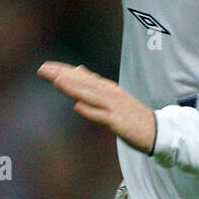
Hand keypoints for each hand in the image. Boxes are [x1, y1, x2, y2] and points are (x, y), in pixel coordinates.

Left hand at [37, 61, 156, 153]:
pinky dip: (91, 111)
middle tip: (42, 69)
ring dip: (74, 88)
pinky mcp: (119, 122)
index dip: (63, 70)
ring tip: (57, 82)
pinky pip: (103, 117)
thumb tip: (79, 70)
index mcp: (107, 88)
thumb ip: (95, 83)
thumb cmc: (132, 115)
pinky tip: (78, 106)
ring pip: (91, 95)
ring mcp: (114, 107)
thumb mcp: (112, 95)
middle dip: (62, 75)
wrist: (156, 131)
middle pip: (83, 82)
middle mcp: (110, 94)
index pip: (81, 76)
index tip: (44, 67)